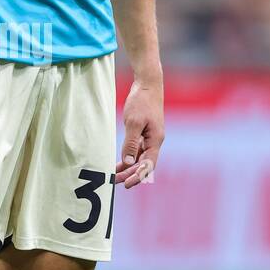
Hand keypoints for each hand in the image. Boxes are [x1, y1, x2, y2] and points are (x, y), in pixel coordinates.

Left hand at [116, 73, 163, 187]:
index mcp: (155, 140)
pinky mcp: (144, 133)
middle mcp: (154, 142)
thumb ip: (131, 143)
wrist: (147, 85)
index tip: (127, 184)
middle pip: (143, 164)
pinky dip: (128, 158)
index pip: (148, 165)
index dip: (138, 176)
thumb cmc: (142, 101)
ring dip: (128, 168)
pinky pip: (136, 151)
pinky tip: (118, 163)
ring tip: (113, 176)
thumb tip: (128, 162)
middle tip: (114, 182)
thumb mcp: (134, 122)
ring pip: (139, 159)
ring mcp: (149, 138)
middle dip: (130, 174)